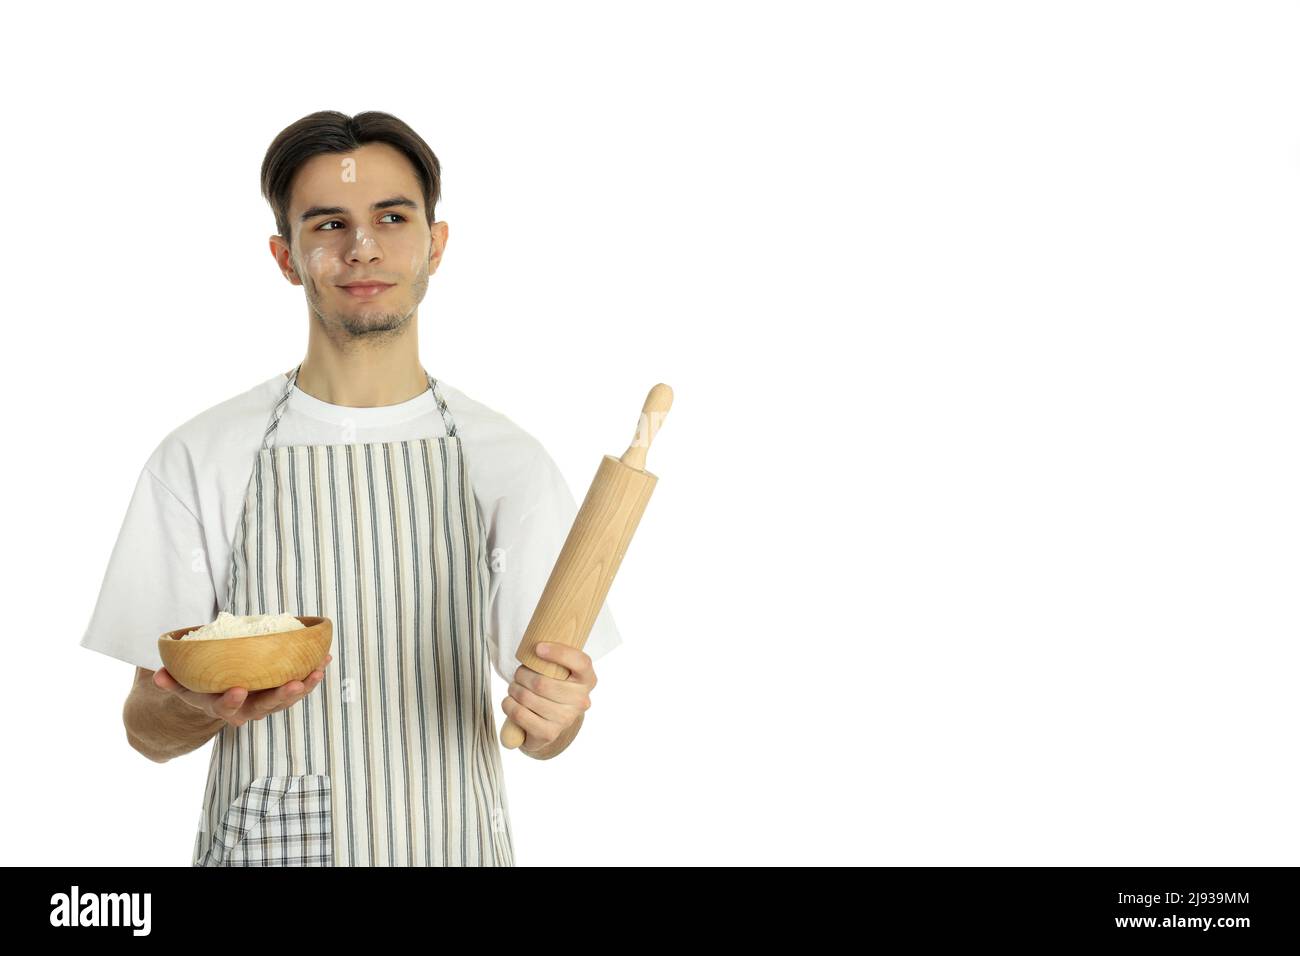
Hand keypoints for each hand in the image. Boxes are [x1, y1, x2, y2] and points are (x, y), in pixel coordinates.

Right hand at [153, 655, 331, 727]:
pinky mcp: (279, 692)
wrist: (216, 696)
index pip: (226, 709)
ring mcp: (265, 702)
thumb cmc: (200, 686)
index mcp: (221, 707)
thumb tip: (157, 675)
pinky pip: (298, 685)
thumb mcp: (182, 686)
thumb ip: (172, 681)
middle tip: (295, 684)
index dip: (231, 702)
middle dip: (281, 697)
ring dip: (304, 686)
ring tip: (318, 671)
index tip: (238, 690)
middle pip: (265, 708)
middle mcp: (246, 709)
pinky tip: (324, 660)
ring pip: (286, 699)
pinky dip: (311, 674)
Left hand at [500, 643, 594, 753]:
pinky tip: (510, 702)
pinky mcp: (549, 733)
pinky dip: (509, 705)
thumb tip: (533, 643)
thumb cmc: (552, 687)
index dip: (558, 653)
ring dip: (513, 689)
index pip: (580, 662)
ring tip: (514, 688)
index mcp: (587, 679)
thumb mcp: (559, 671)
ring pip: (528, 698)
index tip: (538, 648)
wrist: (548, 723)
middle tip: (518, 674)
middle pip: (543, 683)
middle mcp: (581, 701)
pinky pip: (520, 714)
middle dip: (522, 675)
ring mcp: (566, 719)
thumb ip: (554, 658)